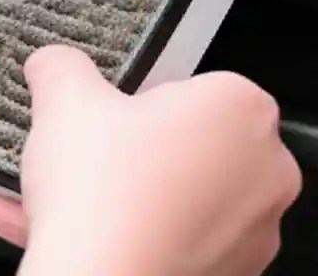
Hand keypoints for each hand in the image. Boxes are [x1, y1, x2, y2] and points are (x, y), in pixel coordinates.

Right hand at [0, 46, 300, 275]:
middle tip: (88, 155)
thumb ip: (61, 68)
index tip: (106, 111)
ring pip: (178, 198)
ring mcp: (252, 230)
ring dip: (126, 196)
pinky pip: (173, 241)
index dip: (141, 97)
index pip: (193, 84)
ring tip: (63, 197)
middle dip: (137, 150)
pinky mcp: (230, 273)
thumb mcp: (63, 102)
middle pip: (190, 144)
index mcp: (239, 109)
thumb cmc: (103, 199)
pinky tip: (63, 230)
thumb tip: (54, 63)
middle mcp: (263, 170)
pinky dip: (127, 235)